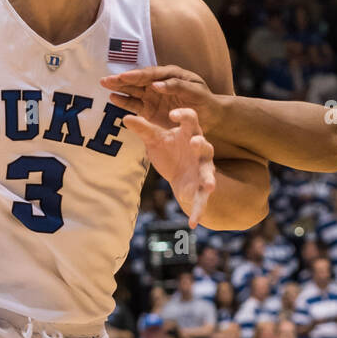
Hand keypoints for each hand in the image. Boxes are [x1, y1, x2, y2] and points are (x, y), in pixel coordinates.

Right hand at [102, 64, 224, 133]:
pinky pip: (135, 105)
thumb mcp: (195, 91)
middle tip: (106, 79)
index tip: (124, 77)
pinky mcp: (150, 110)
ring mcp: (153, 97)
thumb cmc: (205, 100)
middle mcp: (159, 84)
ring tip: (105, 85)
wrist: (210, 117)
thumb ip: (176, 86)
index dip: (137, 76)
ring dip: (119, 88)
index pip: (150, 74)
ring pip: (133, 91)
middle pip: (137, 80)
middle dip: (122, 79)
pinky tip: (113, 98)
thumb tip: (155, 85)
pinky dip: (124, 102)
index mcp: (170, 75)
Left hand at [122, 106, 215, 228]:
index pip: (191, 120)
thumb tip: (126, 118)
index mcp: (190, 133)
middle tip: (195, 143)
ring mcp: (203, 170)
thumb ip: (143, 129)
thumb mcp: (155, 139)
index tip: (173, 113)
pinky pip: (202, 201)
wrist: (176, 172)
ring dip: (210, 179)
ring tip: (210, 186)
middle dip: (201, 145)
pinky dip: (198, 212)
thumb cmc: (168, 149)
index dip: (184, 115)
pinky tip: (193, 223)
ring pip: (209, 173)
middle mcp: (200, 151)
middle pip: (205, 146)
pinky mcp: (201, 188)